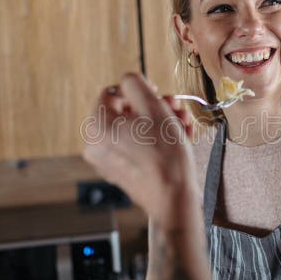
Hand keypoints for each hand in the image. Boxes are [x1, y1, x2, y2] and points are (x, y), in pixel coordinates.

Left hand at [82, 74, 198, 228]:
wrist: (172, 198)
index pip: (112, 93)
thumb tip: (129, 81)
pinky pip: (136, 146)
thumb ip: (136, 84)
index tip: (158, 93)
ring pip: (134, 129)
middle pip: (125, 112)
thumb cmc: (164, 156)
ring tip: (184, 125)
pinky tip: (179, 139)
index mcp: (97, 126)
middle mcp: (96, 144)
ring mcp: (107, 161)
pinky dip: (155, 139)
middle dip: (155, 107)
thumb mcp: (154, 107)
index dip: (138, 90)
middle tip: (176, 107)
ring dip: (160, 122)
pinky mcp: (121, 173)